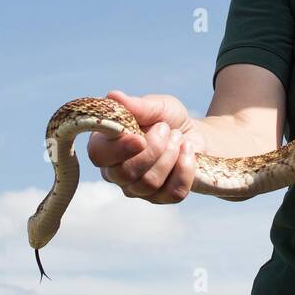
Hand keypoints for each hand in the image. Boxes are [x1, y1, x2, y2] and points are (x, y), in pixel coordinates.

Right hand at [86, 90, 206, 203]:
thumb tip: (112, 96)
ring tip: (178, 138)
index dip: (119, 149)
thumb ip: (137, 105)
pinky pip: (173, 193)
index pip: (98, 155)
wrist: (195, 135)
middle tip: (166, 129)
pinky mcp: (161, 198)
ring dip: (170, 155)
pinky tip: (188, 152)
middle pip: (125, 173)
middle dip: (153, 149)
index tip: (140, 137)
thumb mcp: (157, 106)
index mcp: (106, 145)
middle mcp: (115, 171)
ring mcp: (137, 189)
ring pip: (149, 183)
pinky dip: (186, 169)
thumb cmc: (168, 119)